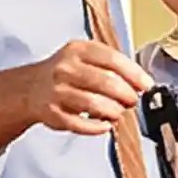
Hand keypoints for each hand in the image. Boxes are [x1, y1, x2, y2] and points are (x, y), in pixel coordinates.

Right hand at [27, 40, 153, 134]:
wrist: (31, 87)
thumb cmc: (68, 73)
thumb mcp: (87, 58)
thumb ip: (113, 66)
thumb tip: (141, 83)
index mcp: (78, 50)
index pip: (112, 59)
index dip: (134, 74)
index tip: (146, 85)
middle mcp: (65, 68)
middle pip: (106, 82)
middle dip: (126, 94)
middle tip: (132, 101)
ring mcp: (57, 91)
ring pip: (94, 103)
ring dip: (114, 111)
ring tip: (118, 112)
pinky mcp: (52, 113)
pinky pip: (80, 124)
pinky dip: (97, 127)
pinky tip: (105, 125)